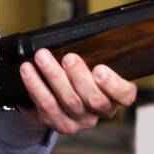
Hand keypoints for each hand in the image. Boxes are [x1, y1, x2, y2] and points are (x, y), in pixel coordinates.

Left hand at [16, 49, 136, 134]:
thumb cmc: (77, 76)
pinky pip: (46, 105)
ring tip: (42, 57)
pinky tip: (28, 71)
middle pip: (94, 99)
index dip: (113, 84)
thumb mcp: (91, 64)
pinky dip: (35, 85)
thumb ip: (93, 54)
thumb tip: (85, 31)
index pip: (125, 95)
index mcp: (114, 96)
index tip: (100, 69)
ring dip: (53, 76)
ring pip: (68, 101)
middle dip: (80, 76)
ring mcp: (79, 121)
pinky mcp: (57, 123)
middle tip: (69, 58)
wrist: (55, 99)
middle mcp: (99, 112)